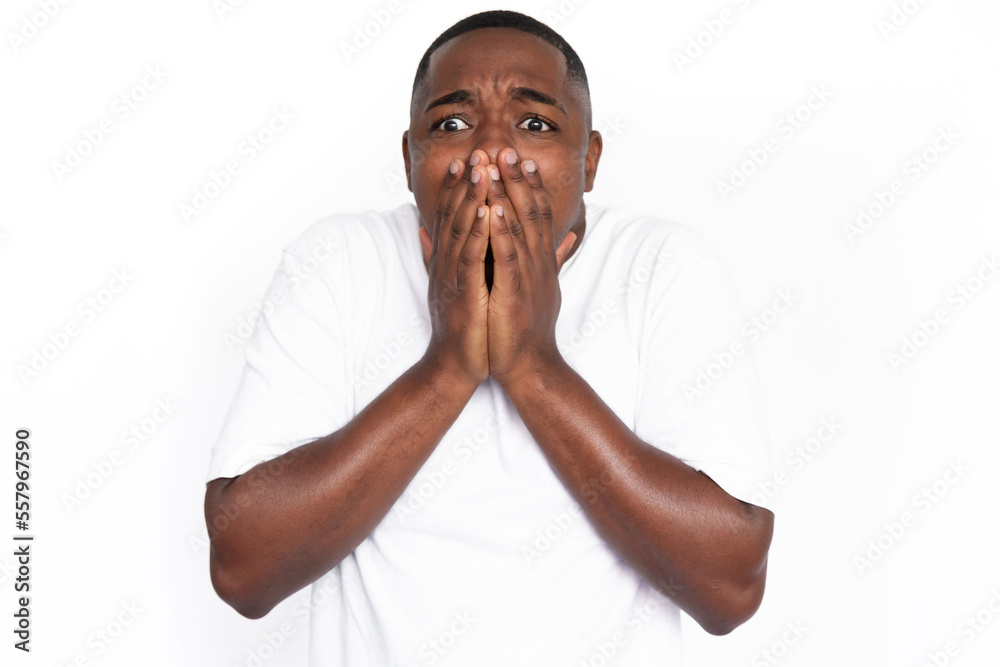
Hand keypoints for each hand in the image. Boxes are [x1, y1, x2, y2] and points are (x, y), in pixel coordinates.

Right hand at [419, 150, 492, 388]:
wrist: (458, 365)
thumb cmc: (468, 329)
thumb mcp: (466, 288)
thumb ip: (463, 261)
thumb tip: (441, 240)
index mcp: (452, 262)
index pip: (455, 218)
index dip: (462, 188)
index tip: (473, 160)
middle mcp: (448, 264)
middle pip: (455, 215)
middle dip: (467, 183)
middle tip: (477, 151)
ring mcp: (453, 276)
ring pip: (461, 229)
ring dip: (471, 197)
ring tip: (482, 169)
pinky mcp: (462, 292)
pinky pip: (470, 257)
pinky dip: (476, 232)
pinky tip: (484, 210)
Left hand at [485, 148, 576, 386]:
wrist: (529, 366)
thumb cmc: (526, 329)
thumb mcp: (540, 288)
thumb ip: (551, 260)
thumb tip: (568, 239)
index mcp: (540, 261)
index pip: (537, 214)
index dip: (529, 185)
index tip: (519, 158)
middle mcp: (538, 263)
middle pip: (530, 211)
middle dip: (516, 178)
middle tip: (505, 148)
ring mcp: (528, 276)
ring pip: (518, 226)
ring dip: (506, 194)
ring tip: (494, 166)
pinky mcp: (515, 292)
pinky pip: (508, 255)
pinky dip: (500, 230)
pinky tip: (492, 208)